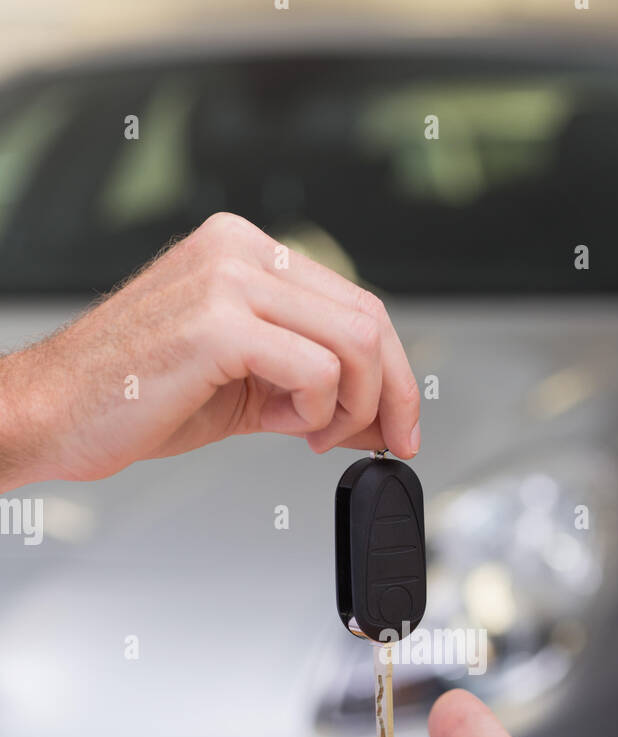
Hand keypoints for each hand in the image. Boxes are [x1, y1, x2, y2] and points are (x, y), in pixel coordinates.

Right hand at [0, 212, 419, 488]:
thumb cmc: (133, 397)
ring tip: (316, 434)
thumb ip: (310, 389)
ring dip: (354, 405)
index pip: (356, 301)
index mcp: (246, 253)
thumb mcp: (243, 386)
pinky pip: (315, 369)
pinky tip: (288, 426)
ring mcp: (228, 280)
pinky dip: (319, 411)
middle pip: (368, 316)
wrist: (54, 412)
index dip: (394, 371)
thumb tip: (379, 417)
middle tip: (381, 441)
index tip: (400, 423)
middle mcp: (241, 252)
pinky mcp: (217, 324)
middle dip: (393, 392)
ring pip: (354, 340)